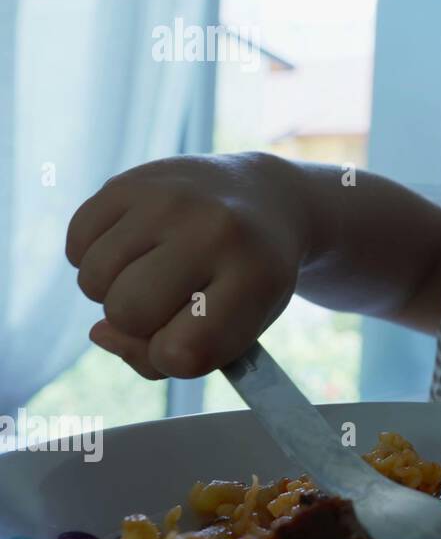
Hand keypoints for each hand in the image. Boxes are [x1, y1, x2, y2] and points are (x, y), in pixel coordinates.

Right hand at [65, 152, 306, 378]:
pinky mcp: (131, 181)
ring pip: (93, 281)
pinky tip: (135, 245)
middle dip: (138, 322)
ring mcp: (170, 200)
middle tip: (171, 297)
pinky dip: (93, 257)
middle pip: (128, 313)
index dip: (170, 357)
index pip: (183, 351)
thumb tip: (100, 333)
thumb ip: (174, 355)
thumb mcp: (239, 325)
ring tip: (153, 269)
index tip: (188, 336)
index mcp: (255, 278)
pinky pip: (77, 244)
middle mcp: (214, 231)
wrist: (266, 198)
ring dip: (111, 289)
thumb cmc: (247, 277)